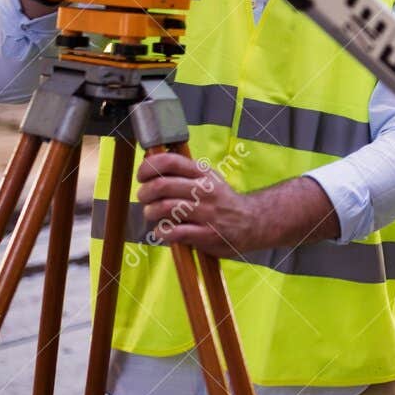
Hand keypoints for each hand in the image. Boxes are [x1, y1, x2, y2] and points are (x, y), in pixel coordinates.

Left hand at [137, 152, 258, 258]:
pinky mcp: (206, 234)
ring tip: (152, 214)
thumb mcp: (209, 178)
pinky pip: (173, 232)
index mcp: (203, 173)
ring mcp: (206, 212)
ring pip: (164, 208)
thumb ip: (184, 172)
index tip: (142, 176)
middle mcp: (204, 190)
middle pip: (161, 185)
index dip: (148, 167)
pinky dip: (162, 232)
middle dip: (145, 193)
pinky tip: (164, 230)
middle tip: (144, 198)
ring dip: (150, 212)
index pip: (169, 161)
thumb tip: (152, 165)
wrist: (252, 222)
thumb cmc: (222, 201)